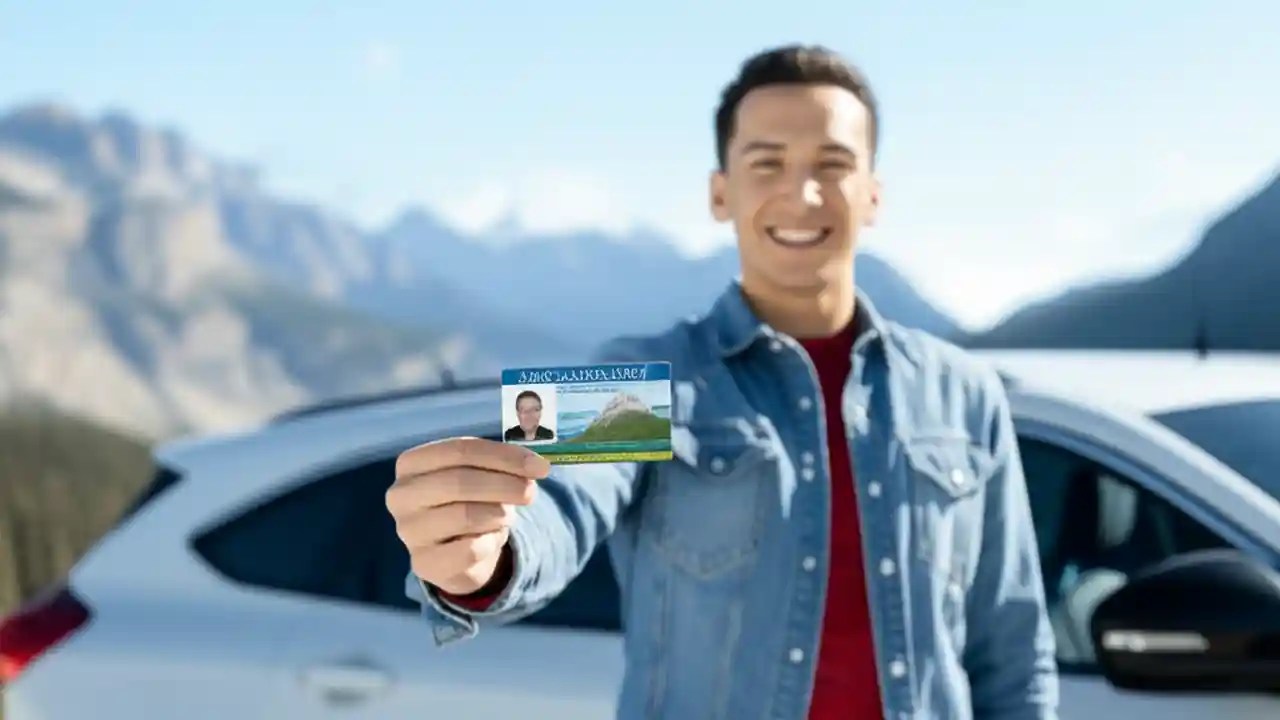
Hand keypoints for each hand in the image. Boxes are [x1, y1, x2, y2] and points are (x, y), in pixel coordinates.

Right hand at [387, 437, 550, 595]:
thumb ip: (504, 463)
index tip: (539, 467)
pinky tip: (491, 538)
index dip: (504, 457)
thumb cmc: (469, 500)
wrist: (458, 552)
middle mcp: (401, 495)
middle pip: (460, 481)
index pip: (460, 450)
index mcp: (411, 463)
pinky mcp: (423, 563)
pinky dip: (491, 541)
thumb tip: (538, 465)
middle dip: (505, 485)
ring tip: (505, 516)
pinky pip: (470, 549)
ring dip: (498, 515)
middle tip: (532, 492)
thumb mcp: (481, 474)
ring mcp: (409, 531)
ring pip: (466, 515)